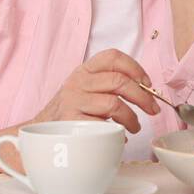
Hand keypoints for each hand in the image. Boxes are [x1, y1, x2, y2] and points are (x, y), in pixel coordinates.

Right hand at [29, 49, 160, 131]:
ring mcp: (74, 102)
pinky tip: (119, 137)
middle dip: (143, 96)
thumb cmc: (73, 110)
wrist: (41, 131)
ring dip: (132, 118)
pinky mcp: (71, 122)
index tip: (148, 83)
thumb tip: (147, 91)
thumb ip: (111, 85)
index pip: (112, 56)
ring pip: (114, 104)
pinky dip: (116, 133)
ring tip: (135, 127)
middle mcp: (78, 82)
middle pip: (119, 81)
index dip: (135, 68)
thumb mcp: (88, 89)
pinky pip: (103, 126)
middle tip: (153, 109)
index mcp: (85, 70)